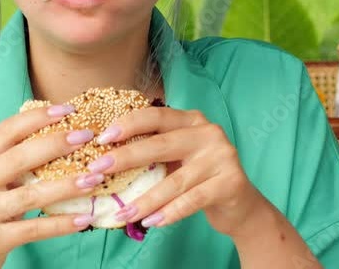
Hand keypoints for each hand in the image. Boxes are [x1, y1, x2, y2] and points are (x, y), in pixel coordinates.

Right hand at [0, 103, 104, 268]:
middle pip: (18, 157)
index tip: (66, 110)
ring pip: (30, 195)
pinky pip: (32, 229)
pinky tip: (84, 219)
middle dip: (55, 144)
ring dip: (66, 186)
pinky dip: (60, 224)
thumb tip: (59, 138)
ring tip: (94, 179)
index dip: (36, 117)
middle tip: (85, 136)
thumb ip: (10, 162)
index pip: (5, 131)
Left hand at [86, 107, 262, 238]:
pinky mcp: (231, 183)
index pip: (156, 116)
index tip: (102, 138)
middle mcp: (208, 133)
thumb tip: (105, 158)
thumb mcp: (177, 158)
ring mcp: (222, 156)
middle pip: (160, 144)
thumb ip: (153, 151)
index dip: (128, 124)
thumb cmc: (199, 178)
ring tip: (123, 213)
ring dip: (145, 199)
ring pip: (175, 181)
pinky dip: (169, 212)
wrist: (241, 205)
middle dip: (126, 158)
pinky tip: (151, 222)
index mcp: (191, 120)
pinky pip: (193, 200)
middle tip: (97, 170)